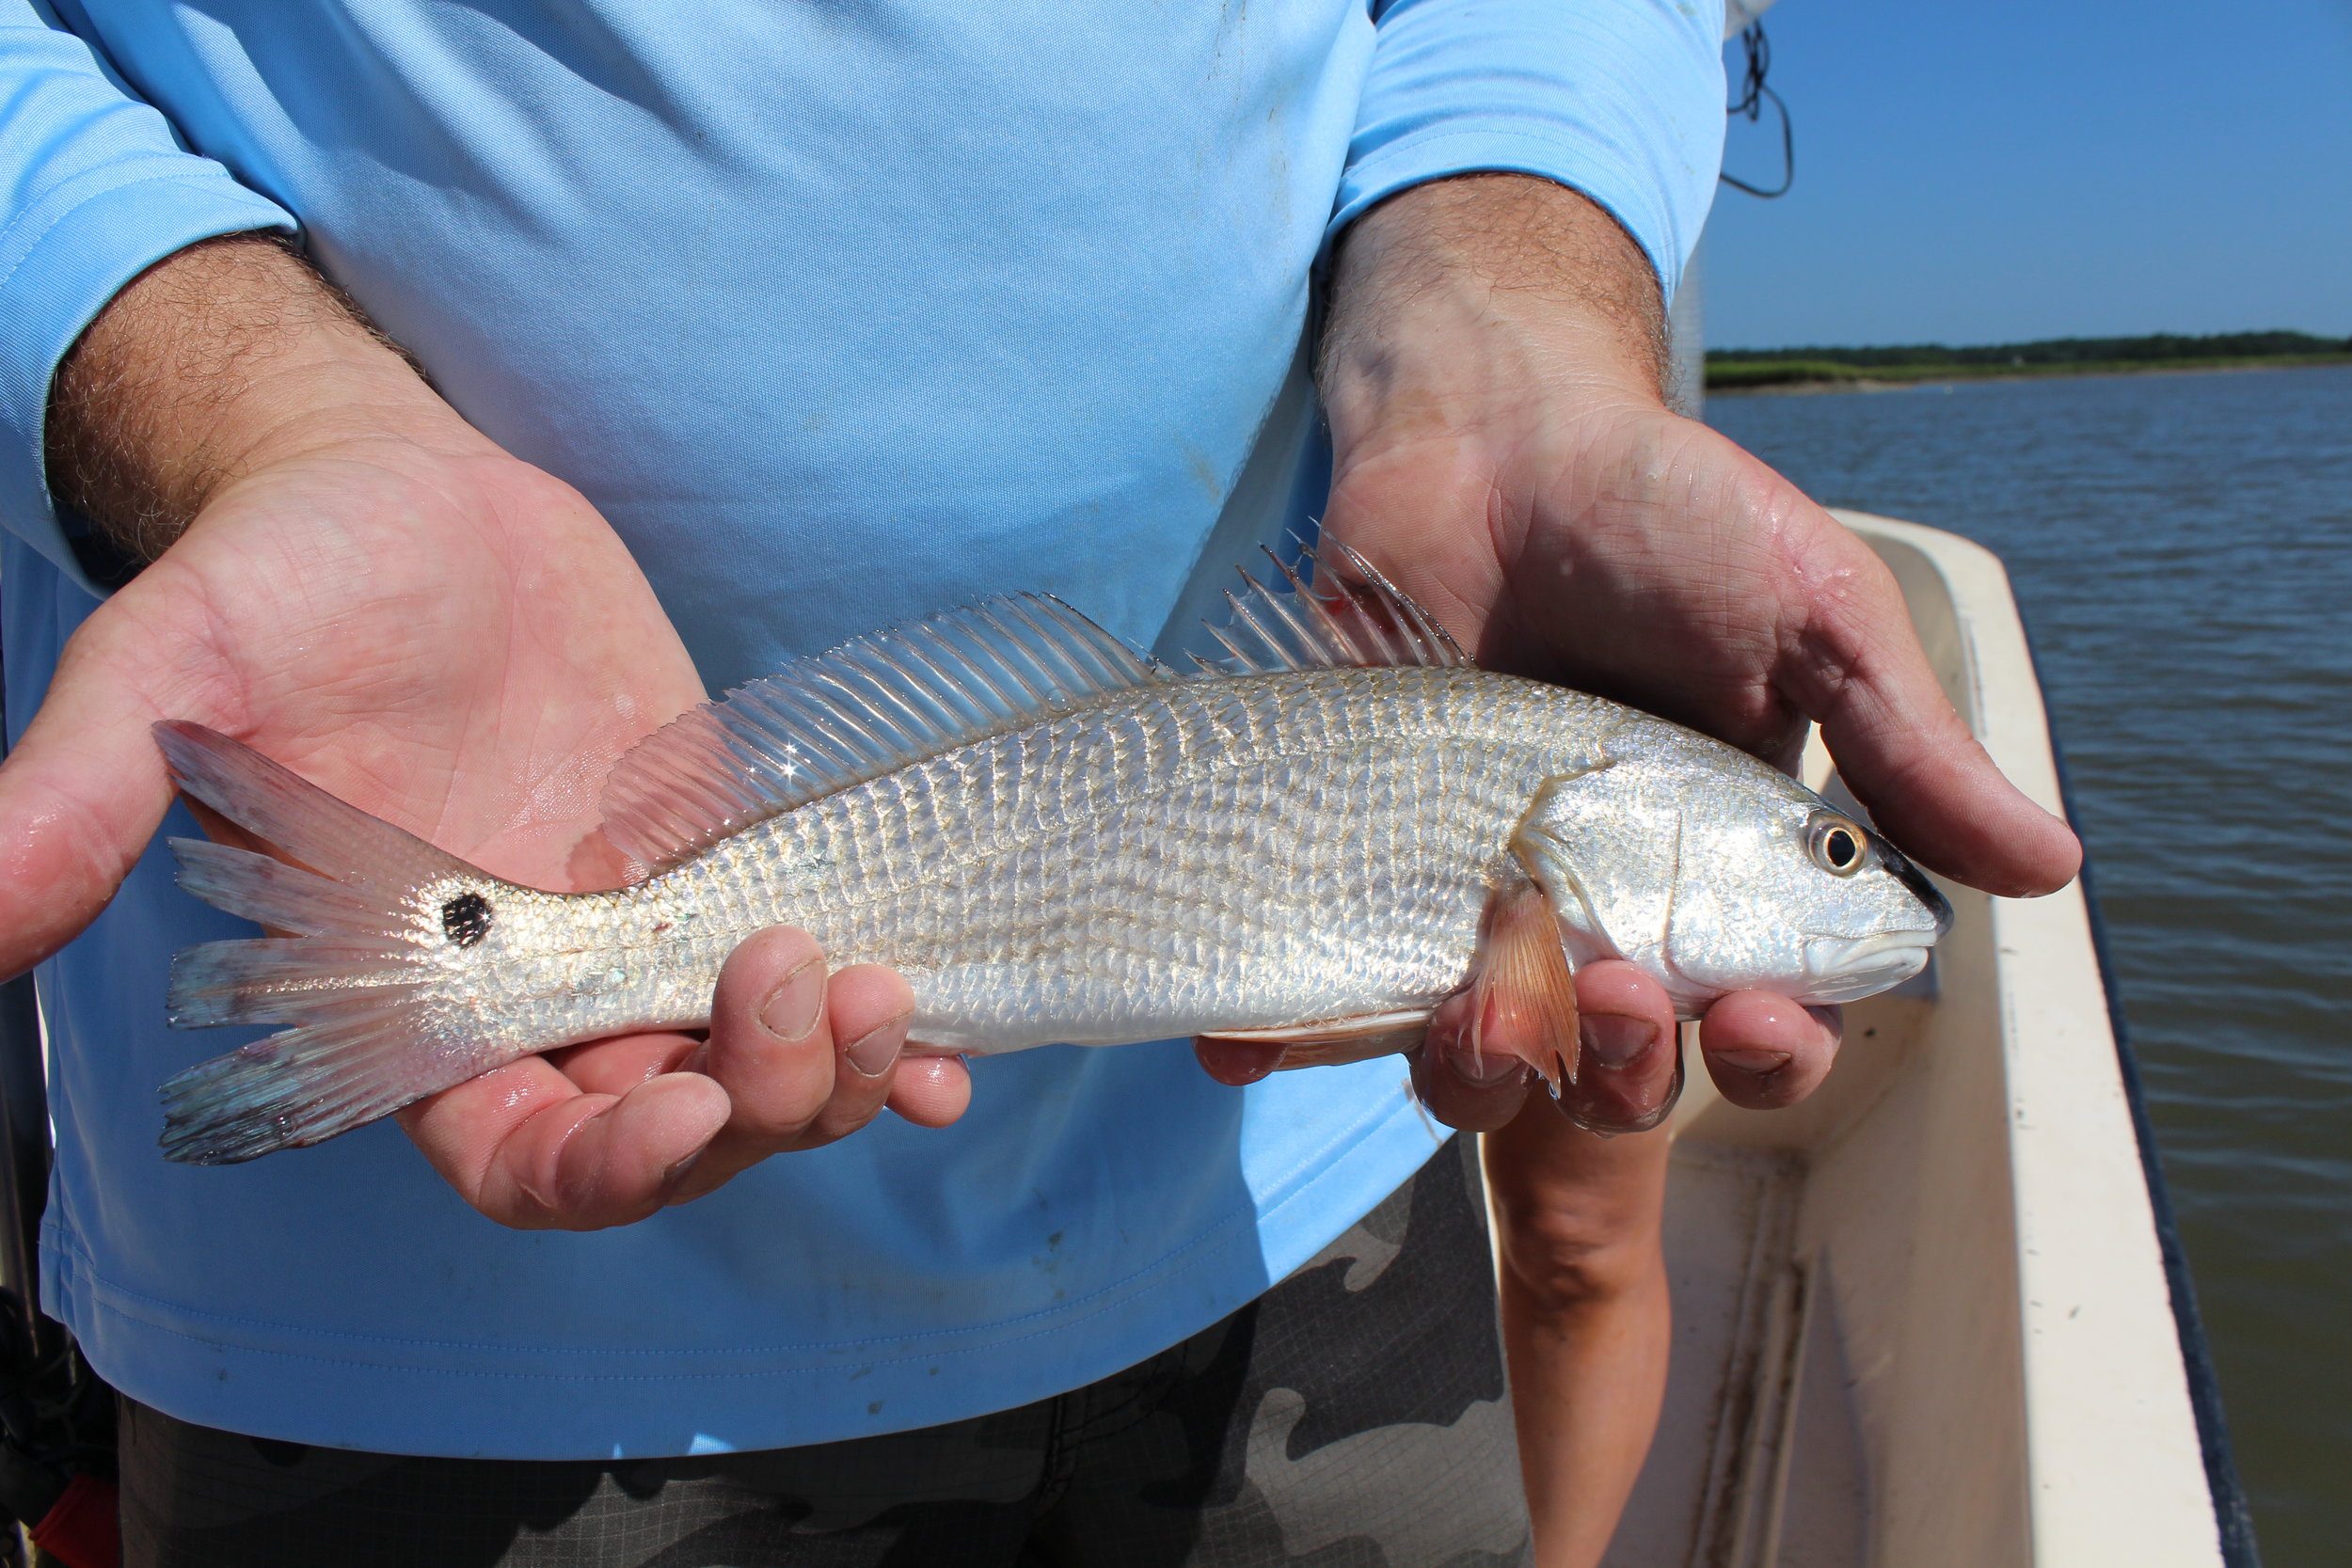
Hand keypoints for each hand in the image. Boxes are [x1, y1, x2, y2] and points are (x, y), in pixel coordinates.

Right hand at [7, 235, 964, 1227]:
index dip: (606, 1173)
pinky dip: (886, 1015)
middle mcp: (549, 998)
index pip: (522, 1160)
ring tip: (892, 997)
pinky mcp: (724, 861)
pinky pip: (814, 971)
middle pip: (674, 1139)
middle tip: (819, 999)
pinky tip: (944, 1014)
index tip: (681, 1116)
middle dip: (763, 1111)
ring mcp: (650, 936)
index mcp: (425, 1008)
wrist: (403, 494)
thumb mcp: (176, 666)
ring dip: (839, 1070)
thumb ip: (79, 794)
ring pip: (760, 1071)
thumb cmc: (283, 577)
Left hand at [1288, 175, 2080, 1124]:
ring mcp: (1466, 890)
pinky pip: (1319, 976)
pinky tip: (1242, 1049)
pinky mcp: (1350, 857)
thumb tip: (2055, 876)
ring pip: (1470, 1053)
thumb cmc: (1668, 512)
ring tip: (1475, 1014)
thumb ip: (1908, 749)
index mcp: (1717, 877)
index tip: (1756, 1022)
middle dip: (1618, 1070)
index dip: (1770, 1052)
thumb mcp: (1813, 616)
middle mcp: (1595, 906)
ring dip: (1476, 1070)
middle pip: (1610, 1068)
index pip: (1761, 1021)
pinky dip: (1280, 1029)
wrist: (1489, 426)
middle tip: (1609, 990)